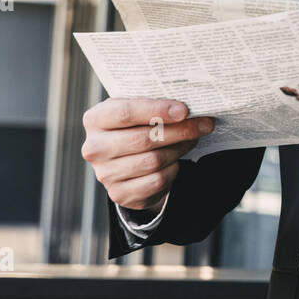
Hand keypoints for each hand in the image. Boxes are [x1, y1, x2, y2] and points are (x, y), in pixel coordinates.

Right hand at [81, 98, 213, 212]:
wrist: (122, 159)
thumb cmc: (132, 126)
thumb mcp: (136, 109)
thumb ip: (154, 104)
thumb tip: (188, 109)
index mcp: (95, 119)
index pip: (126, 113)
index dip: (157, 110)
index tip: (184, 110)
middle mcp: (94, 148)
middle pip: (144, 139)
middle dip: (179, 130)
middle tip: (203, 124)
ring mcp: (105, 174)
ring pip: (154, 161)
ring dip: (179, 149)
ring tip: (191, 139)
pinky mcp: (119, 194)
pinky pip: (156, 181)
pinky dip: (172, 169)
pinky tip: (176, 160)